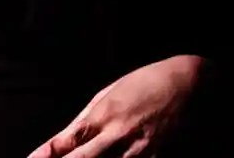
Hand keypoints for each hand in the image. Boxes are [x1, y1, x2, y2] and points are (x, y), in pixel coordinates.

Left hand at [27, 55, 205, 157]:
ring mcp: (138, 148)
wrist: (185, 82)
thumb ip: (86, 119)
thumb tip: (65, 139)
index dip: (47, 153)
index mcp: (103, 114)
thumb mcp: (108, 93)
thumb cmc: (143, 83)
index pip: (68, 140)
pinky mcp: (156, 155)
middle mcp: (118, 133)